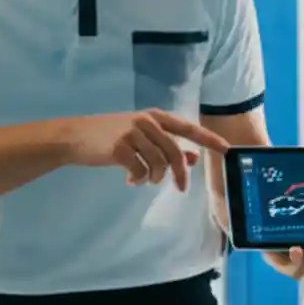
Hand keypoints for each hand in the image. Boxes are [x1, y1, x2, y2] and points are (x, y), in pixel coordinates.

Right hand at [64, 108, 230, 191]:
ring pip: (159, 164)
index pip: (189, 128)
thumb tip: (193, 159)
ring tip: (143, 179)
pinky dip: (138, 179)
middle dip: (181, 174)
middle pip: (176, 152)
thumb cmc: (110, 136)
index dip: (210, 139)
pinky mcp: (119, 148)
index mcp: (155, 116)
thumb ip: (166, 145)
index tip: (228, 150)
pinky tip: (129, 179)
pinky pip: (140, 171)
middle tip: (181, 188)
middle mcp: (147, 121)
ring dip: (155, 178)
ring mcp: (132, 133)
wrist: (75, 137)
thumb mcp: (141, 136)